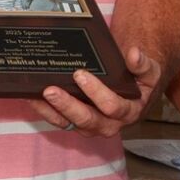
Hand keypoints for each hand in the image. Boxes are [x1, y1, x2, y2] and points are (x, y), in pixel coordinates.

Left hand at [33, 46, 158, 137]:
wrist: (134, 91)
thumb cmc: (140, 80)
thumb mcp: (149, 71)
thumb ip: (143, 64)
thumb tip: (134, 53)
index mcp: (129, 112)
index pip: (112, 106)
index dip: (96, 92)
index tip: (80, 74)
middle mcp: (109, 124)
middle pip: (87, 120)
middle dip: (67, 105)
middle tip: (50, 90)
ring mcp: (91, 125)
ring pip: (69, 123)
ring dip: (51, 110)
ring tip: (34, 95)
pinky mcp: (76, 122)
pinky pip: (59, 120)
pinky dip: (44, 110)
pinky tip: (30, 96)